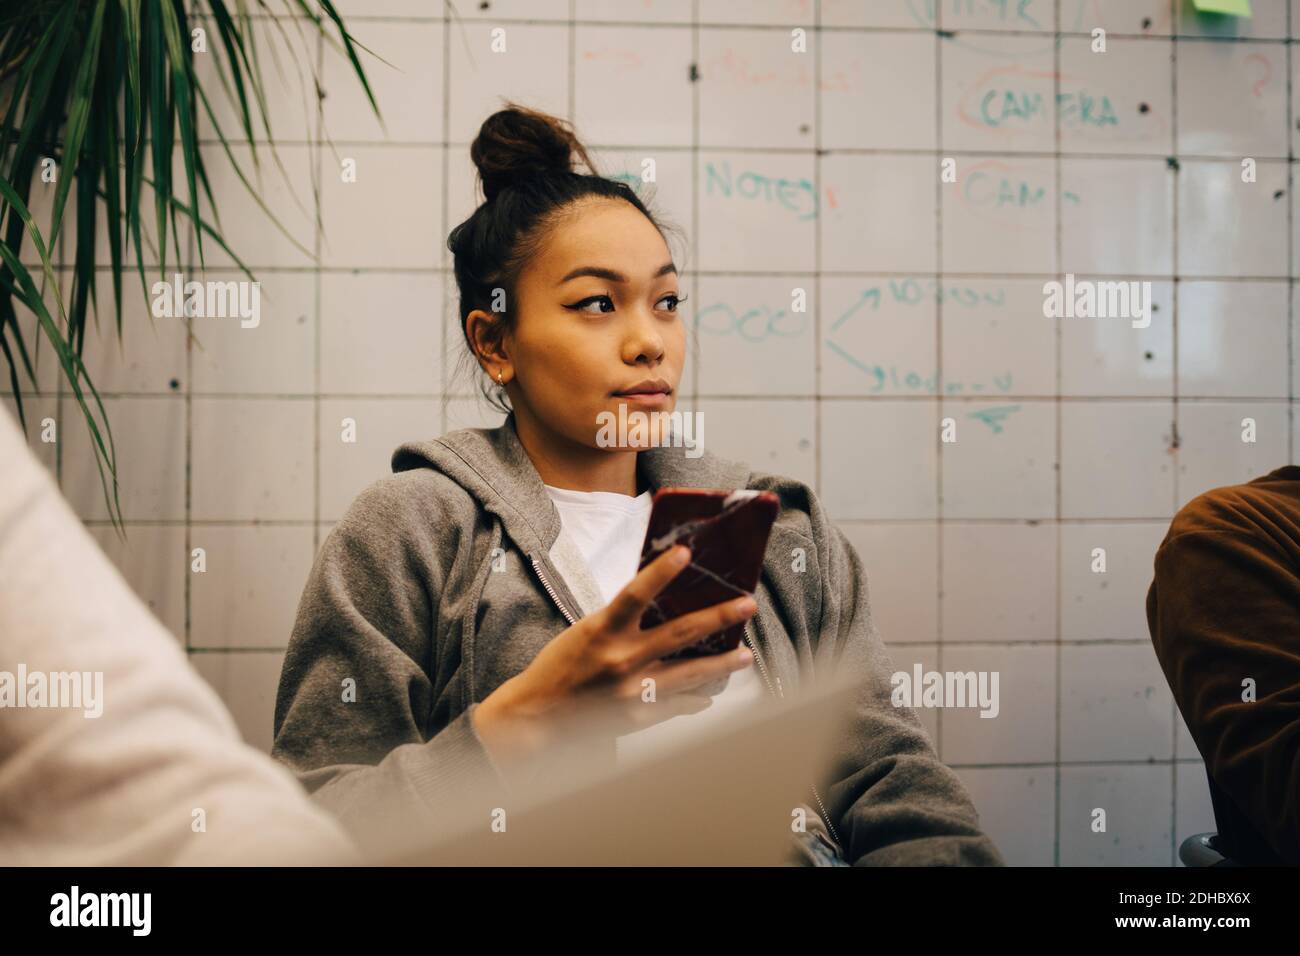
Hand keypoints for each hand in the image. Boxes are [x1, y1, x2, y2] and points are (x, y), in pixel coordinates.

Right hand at [472, 544, 756, 768]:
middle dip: (720, 617)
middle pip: (681, 632)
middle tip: (747, 605)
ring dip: (723, 663)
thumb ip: (620, 620)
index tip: (687, 553)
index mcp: (603, 630)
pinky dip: (697, 698)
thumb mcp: (585, 631)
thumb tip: (659, 600)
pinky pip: (678, 705)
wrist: (538, 715)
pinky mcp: (639, 716)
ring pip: (691, 673)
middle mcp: (622, 658)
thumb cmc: (560, 667)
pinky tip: (711, 692)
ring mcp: (634, 690)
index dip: (662, 571)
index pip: (636, 593)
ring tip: (746, 654)